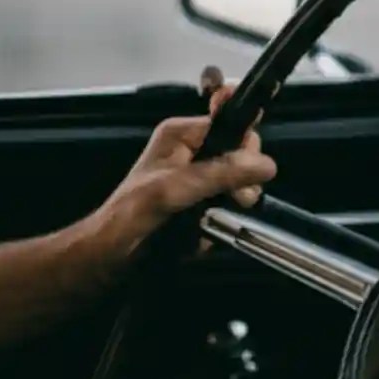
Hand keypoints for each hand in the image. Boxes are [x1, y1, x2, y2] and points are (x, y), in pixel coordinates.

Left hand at [74, 69, 275, 284]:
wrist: (111, 255)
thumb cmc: (131, 215)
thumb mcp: (174, 188)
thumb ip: (220, 173)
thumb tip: (266, 165)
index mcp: (183, 134)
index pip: (232, 122)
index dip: (246, 141)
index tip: (252, 165)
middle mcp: (194, 150)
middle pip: (243, 153)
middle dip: (245, 177)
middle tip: (237, 197)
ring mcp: (200, 176)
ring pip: (242, 179)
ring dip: (239, 199)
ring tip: (225, 213)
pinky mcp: (204, 200)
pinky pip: (232, 201)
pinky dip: (229, 215)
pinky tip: (215, 225)